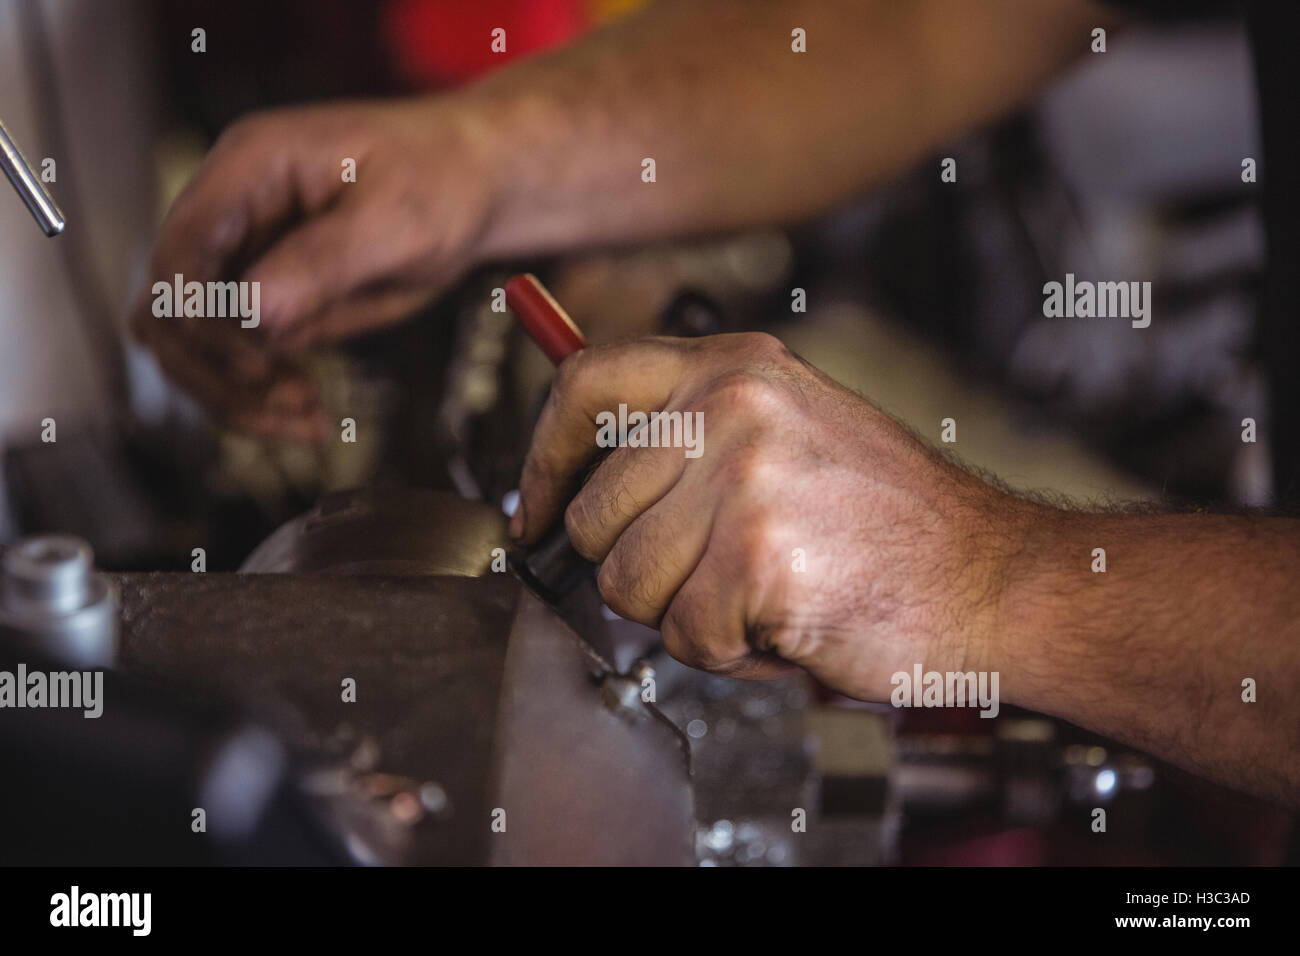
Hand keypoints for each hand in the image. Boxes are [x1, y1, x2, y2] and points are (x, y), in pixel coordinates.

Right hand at [128, 97, 502, 440]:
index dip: (200, 319)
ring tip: (305, 420)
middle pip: (167, 311)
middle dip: (215, 372)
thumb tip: (250, 312)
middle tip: (284, 401)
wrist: (474, 188)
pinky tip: (310, 416)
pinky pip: (239, 363)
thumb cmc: (440, 177)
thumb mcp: (394, 218)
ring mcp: (246, 262)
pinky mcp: (270, 304)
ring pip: (193, 348)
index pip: (178, 254)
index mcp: (248, 171)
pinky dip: (262, 400)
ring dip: (235, 398)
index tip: (256, 365)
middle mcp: (232, 217)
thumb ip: (322, 261)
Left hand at [515, 333, 1028, 699]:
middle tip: (709, 578)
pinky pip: (683, 636)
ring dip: (686, 615)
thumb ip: (690, 439)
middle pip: (592, 514)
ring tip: (758, 596)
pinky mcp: (758, 556)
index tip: (534, 507)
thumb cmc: (888, 523)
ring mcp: (744, 478)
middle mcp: (732, 408)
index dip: (543, 455)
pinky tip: (785, 625)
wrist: (991, 578)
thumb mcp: (789, 433)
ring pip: (625, 583)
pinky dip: (728, 653)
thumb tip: (578, 478)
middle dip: (638, 569)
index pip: (585, 384)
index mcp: (734, 368)